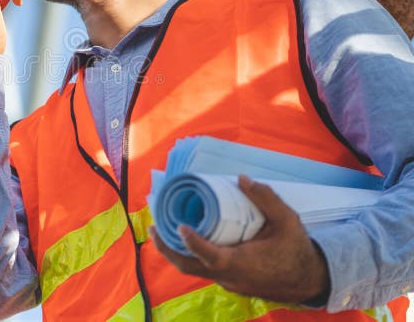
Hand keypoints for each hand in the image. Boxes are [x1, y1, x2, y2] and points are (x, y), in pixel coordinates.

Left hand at [150, 175, 329, 304]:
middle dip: (167, 248)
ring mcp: (226, 281)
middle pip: (189, 266)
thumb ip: (266, 199)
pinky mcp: (228, 281)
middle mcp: (229, 276)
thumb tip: (241, 178)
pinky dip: (189, 254)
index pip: (211, 256)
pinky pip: (202, 268)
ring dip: (175, 250)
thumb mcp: (288, 221)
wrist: (309, 279)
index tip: (179, 226)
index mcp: (242, 263)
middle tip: (152, 225)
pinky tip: (185, 237)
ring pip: (193, 269)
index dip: (193, 242)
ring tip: (161, 228)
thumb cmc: (297, 249)